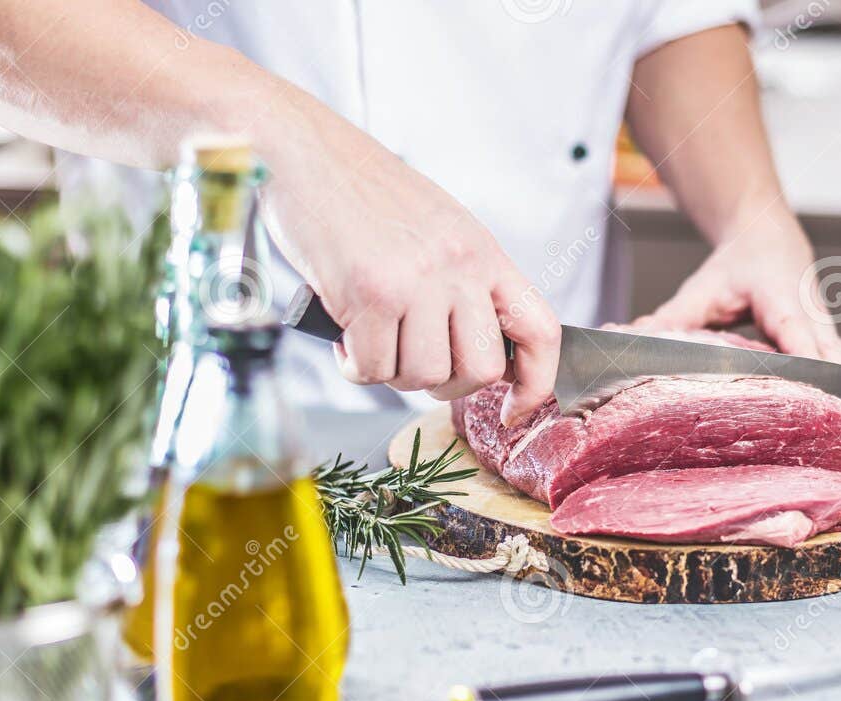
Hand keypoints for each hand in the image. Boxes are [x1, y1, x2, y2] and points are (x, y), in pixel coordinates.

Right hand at [262, 120, 558, 424]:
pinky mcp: (371, 293)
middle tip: (410, 364)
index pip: (540, 331)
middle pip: (482, 370)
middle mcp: (460, 267)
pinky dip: (355, 367)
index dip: (536, 384)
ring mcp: (418, 280)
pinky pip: (375, 369)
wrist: (299, 149)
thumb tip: (466, 348)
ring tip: (369, 339)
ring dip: (392, 373)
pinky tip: (343, 338)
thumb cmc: (357, 191)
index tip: (514, 411)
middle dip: (446, 385)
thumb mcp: (434, 227)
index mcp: (483, 252)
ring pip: (426, 376)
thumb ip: (459, 282)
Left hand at [631, 215, 840, 365]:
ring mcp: (825, 331)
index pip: (798, 332)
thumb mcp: (703, 287)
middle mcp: (812, 316)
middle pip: (836, 358)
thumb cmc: (739, 265)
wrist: (770, 237)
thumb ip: (671, 317)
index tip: (813, 387)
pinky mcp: (828, 343)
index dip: (806, 359)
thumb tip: (627, 339)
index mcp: (782, 298)